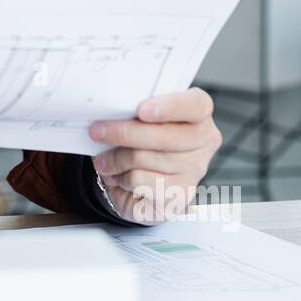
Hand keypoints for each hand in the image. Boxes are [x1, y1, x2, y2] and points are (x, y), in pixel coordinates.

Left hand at [88, 88, 220, 223]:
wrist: (143, 182)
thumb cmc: (142, 140)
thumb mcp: (141, 117)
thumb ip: (135, 110)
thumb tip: (108, 111)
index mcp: (199, 113)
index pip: (195, 105)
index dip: (169, 107)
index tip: (141, 110)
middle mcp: (204, 141)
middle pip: (162, 136)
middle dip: (122, 133)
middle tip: (96, 132)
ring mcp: (195, 170)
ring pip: (144, 158)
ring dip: (115, 159)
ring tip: (105, 160)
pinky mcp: (180, 195)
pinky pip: (140, 181)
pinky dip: (121, 178)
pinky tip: (119, 177)